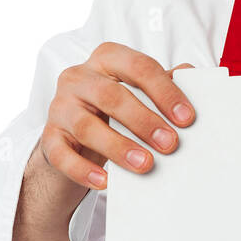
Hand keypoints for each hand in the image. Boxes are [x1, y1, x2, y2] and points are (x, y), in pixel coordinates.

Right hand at [37, 43, 195, 191]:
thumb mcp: (139, 92)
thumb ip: (163, 83)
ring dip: (118, 147)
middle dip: (143, 120)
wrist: (75, 138)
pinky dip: (83, 170)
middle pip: (111, 95)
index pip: (138, 67)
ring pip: (86, 126)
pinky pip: (62, 154)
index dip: (165, 92)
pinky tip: (105, 182)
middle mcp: (79, 77)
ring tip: (145, 164)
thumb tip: (191, 73)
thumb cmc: (114, 110)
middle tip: (170, 144)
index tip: (187, 118)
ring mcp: (60, 107)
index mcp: (107, 58)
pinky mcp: (49, 138)